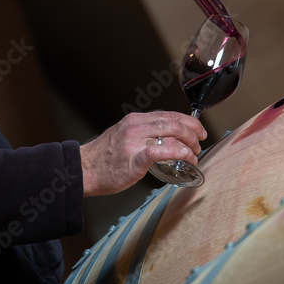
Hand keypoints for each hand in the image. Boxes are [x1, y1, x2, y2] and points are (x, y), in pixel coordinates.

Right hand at [79, 111, 206, 195]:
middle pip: (173, 122)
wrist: (84, 169)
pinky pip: (158, 151)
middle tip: (199, 143)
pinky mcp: (133, 159)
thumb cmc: (104, 157)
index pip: (169, 114)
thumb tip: (166, 138)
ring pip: (169, 133)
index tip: (198, 129)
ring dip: (188, 143)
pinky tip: (185, 156)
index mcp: (136, 120)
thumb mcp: (124, 135)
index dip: (188, 121)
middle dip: (192, 132)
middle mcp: (136, 126)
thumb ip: (143, 133)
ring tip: (194, 154)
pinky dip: (176, 152)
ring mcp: (134, 141)